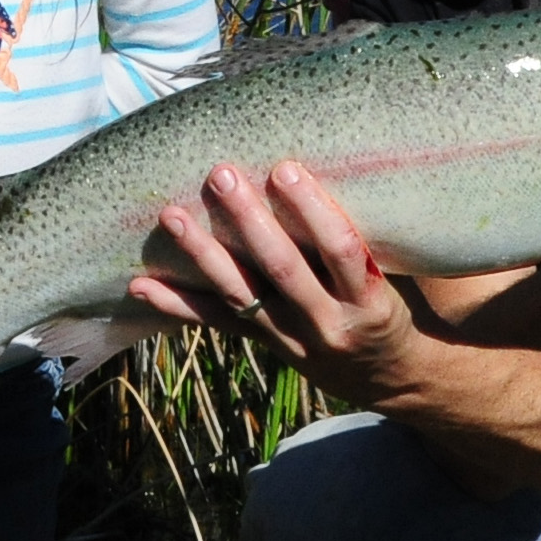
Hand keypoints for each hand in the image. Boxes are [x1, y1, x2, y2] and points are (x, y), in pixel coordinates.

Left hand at [126, 162, 432, 409]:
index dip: (312, 210)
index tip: (285, 168)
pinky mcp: (266, 345)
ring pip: (241, 295)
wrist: (396, 378)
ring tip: (172, 217)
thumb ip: (364, 240)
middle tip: (221, 175)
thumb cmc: (396, 307)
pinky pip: (217, 324)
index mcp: (368, 299)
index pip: (340, 250)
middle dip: (249, 221)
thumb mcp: (399, 278)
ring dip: (203, 255)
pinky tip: (140, 286)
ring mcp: (292, 337)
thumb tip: (338, 162)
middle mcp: (328, 321)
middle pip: (282, 269)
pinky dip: (176, 305)